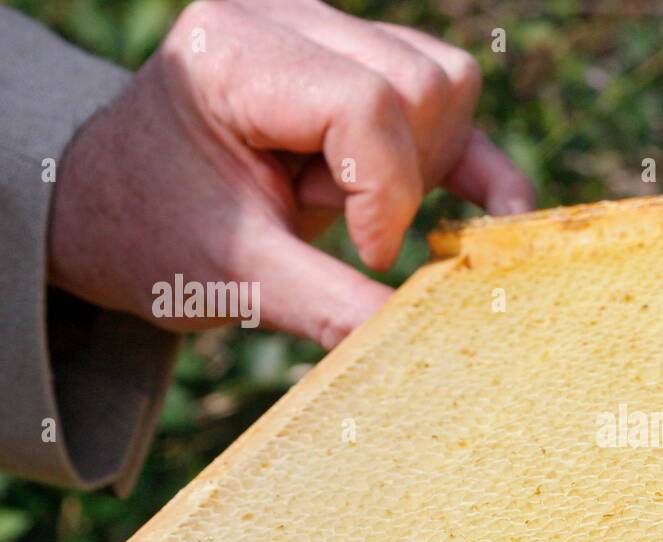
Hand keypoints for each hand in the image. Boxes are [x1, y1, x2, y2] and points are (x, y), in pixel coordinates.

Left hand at [46, 0, 534, 347]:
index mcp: (233, 52)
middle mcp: (285, 18)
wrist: (117, 207)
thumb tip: (412, 343)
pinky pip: (451, 102)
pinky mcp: (365, 69)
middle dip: (399, 176)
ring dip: (424, 164)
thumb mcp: (234, 278)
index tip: (366, 255)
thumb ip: (327, 304)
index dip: (384, 192)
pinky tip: (501, 211)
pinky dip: (475, 162)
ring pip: (447, 84)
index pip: (363, 102)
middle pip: (420, 84)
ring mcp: (329, 34)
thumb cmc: (156, 234)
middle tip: (328, 218)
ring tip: (346, 201)